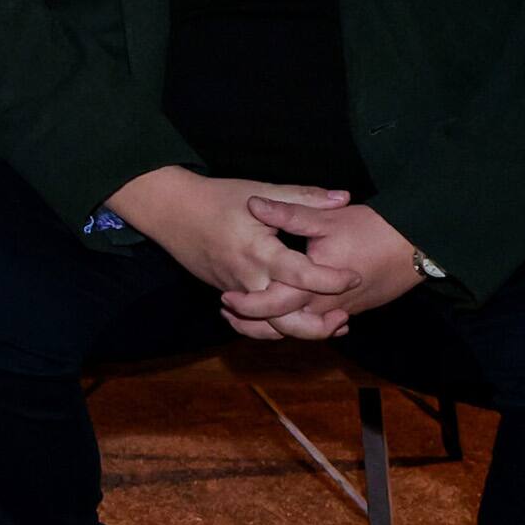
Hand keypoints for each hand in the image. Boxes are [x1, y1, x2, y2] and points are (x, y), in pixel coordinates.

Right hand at [110, 166, 354, 336]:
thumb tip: (344, 198)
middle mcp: (247, 278)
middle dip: (317, 327)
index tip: (354, 277)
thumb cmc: (216, 197)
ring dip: (299, 332)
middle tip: (343, 318)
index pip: (301, 275)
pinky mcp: (227, 292)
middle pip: (284, 320)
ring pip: (268, 327)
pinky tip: (297, 321)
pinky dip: (276, 326)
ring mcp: (234, 290)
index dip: (331, 279)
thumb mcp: (260, 191)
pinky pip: (254, 319)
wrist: (169, 210)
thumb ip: (303, 198)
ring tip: (328, 325)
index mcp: (259, 251)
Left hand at [223, 195, 425, 340]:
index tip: (227, 298)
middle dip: (255, 324)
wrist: (418, 245)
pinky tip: (286, 312)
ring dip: (277, 325)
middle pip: (286, 326)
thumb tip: (255, 204)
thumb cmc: (373, 229)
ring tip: (250, 315)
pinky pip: (321, 323)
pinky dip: (300, 321)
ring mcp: (343, 309)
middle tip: (230, 311)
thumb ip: (290, 214)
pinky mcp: (354, 309)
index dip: (248, 305)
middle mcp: (328, 304)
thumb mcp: (327, 218)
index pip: (275, 305)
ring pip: (304, 329)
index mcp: (315, 284)